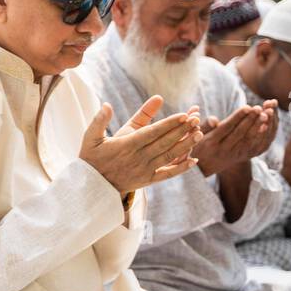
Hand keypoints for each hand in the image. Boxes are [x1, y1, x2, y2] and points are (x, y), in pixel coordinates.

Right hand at [79, 97, 201, 194]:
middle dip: (182, 130)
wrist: (91, 185)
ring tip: (199, 134)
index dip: (169, 124)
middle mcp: (138, 158)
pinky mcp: (147, 180)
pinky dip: (181, 169)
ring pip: (170, 157)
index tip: (183, 115)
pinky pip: (167, 174)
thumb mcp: (91, 137)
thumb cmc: (91, 158)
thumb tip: (107, 104)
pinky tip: (194, 161)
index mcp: (126, 145)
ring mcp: (144, 170)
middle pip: (165, 142)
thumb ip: (99, 120)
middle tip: (196, 119)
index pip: (152, 132)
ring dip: (186, 145)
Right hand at [192, 101, 277, 175]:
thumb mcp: (196, 135)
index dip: (238, 117)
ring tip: (268, 112)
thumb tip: (214, 120)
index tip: (247, 106)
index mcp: (211, 143)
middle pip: (241, 134)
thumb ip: (205, 125)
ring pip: (252, 140)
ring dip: (261, 125)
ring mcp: (236, 155)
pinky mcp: (245, 157)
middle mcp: (225, 151)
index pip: (227, 128)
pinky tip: (270, 124)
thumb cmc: (198, 145)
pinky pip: (258, 147)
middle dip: (252, 119)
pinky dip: (265, 135)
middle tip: (260, 107)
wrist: (203, 168)